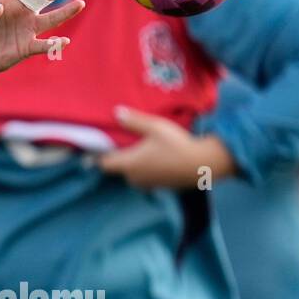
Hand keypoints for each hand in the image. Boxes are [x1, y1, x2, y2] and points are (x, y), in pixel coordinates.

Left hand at [97, 106, 236, 188]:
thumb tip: (115, 112)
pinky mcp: (161, 187)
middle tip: (121, 144)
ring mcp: (149, 184)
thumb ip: (134, 120)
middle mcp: (135, 177)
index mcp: (129, 164)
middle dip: (118, 158)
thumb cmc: (177, 144)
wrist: (204, 165)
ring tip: (140, 149)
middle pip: (118, 169)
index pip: (104, 164)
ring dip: (133, 165)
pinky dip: (147, 169)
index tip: (93, 149)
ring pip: (132, 174)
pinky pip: (146, 178)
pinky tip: (157, 158)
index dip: (97, 156)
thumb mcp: (154, 127)